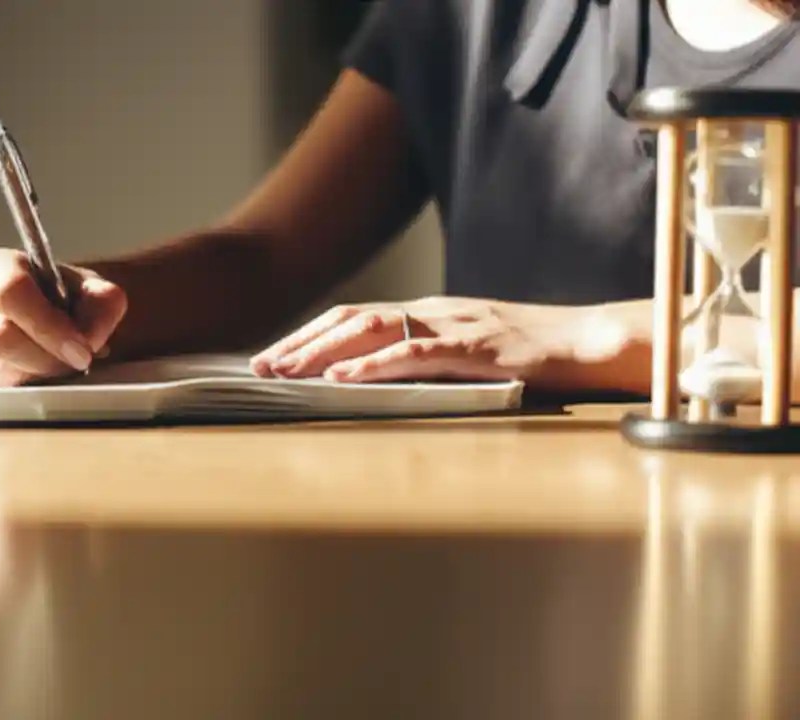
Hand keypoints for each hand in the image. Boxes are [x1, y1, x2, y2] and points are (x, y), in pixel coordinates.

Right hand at [0, 249, 127, 386]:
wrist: (41, 309)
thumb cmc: (60, 296)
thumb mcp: (89, 288)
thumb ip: (102, 303)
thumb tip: (90, 337)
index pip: (11, 293)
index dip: (49, 327)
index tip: (81, 351)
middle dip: (46, 358)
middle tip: (76, 363)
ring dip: (38, 374)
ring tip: (59, 364)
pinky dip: (24, 385)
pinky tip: (37, 370)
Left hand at [250, 296, 600, 386]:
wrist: (592, 342)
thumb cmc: (534, 354)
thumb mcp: (471, 351)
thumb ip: (429, 359)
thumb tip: (379, 381)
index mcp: (430, 313)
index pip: (356, 317)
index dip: (311, 335)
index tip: (274, 355)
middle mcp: (434, 312)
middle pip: (352, 319)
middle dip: (302, 342)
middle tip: (261, 366)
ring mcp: (454, 326)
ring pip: (373, 331)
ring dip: (323, 351)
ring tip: (286, 371)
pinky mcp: (475, 348)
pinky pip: (415, 354)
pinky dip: (373, 365)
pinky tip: (343, 378)